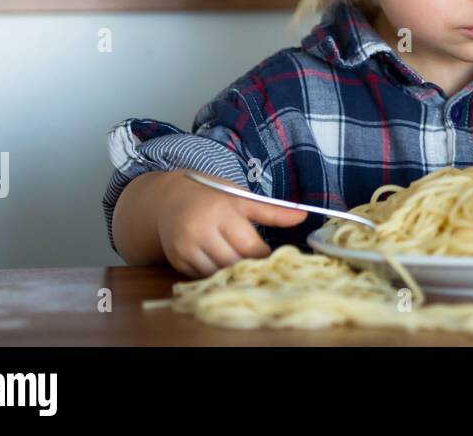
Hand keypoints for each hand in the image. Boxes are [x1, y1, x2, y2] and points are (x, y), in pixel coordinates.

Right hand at [155, 172, 307, 276]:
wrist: (170, 199)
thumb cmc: (213, 197)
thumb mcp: (242, 198)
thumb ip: (272, 211)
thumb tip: (303, 216)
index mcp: (223, 211)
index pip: (250, 246)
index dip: (263, 255)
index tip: (271, 256)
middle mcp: (202, 229)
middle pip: (234, 262)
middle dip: (248, 265)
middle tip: (257, 263)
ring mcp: (187, 246)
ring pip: (218, 272)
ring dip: (231, 271)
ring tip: (238, 262)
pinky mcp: (177, 259)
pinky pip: (201, 275)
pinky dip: (213, 272)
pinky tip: (218, 262)